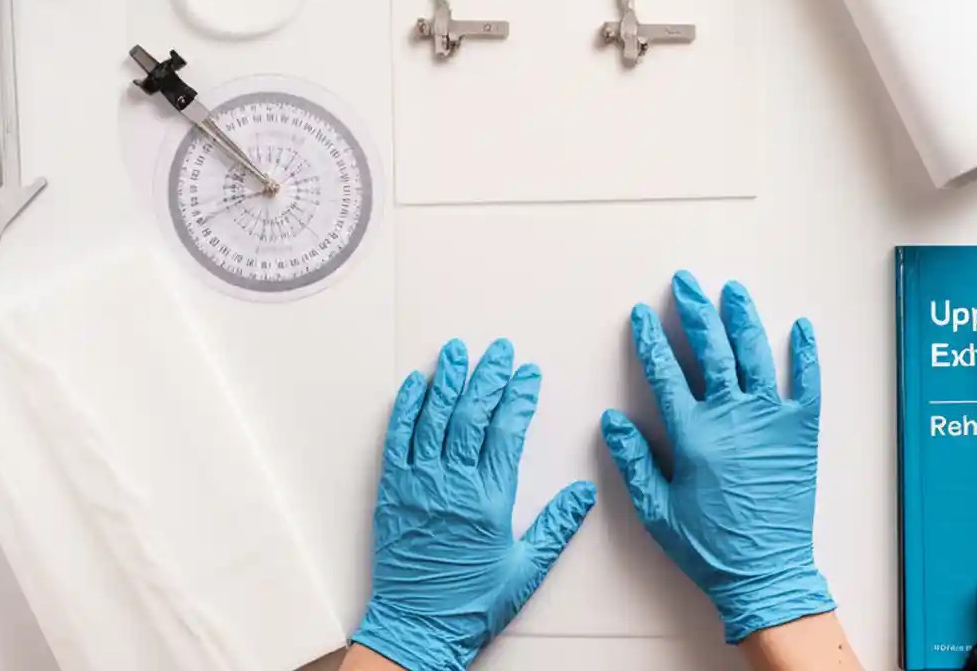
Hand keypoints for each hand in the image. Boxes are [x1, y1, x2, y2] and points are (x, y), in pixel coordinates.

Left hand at [352, 339, 596, 669]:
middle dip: (487, 377)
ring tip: (456, 351)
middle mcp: (452, 484)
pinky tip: (414, 386)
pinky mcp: (392, 492)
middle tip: (498, 350)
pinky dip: (405, 410)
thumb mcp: (527, 570)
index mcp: (489, 500)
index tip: (528, 373)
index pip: (507, 432)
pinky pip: (397, 441)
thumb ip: (556, 526)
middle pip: (471, 415)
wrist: (417, 627)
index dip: (519, 398)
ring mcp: (418, 484)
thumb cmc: (473, 604)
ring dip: (446, 381)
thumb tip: (584, 493)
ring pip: (433, 419)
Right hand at [602, 272, 834, 643]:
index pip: (665, 372)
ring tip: (732, 289)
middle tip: (685, 283)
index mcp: (693, 434)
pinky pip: (806, 383)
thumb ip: (634, 460)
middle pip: (712, 349)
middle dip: (695, 311)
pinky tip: (801, 326)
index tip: (642, 314)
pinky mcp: (800, 433)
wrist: (765, 573)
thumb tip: (612, 419)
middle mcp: (731, 416)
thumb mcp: (655, 510)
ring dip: (742, 317)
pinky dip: (805, 353)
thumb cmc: (708, 547)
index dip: (651, 339)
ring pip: (755, 354)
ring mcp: (770, 421)